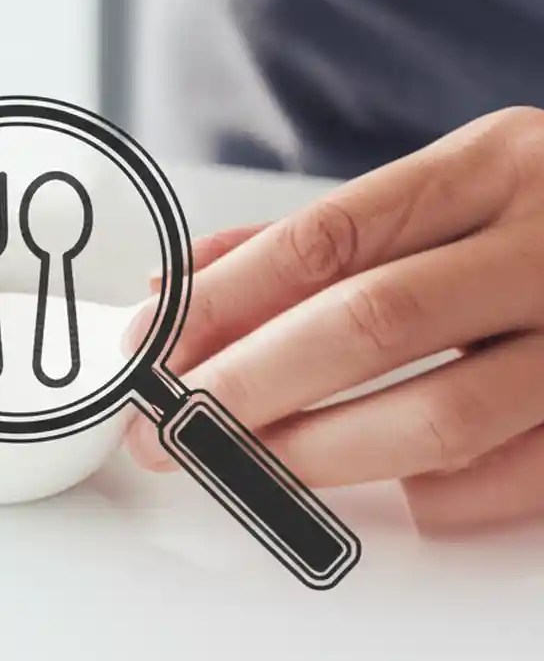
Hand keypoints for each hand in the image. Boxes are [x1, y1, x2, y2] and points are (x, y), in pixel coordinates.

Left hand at [125, 107, 543, 534]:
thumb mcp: (446, 193)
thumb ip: (321, 241)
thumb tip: (179, 288)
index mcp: (493, 166)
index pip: (325, 238)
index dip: (221, 301)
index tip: (151, 347)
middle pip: (369, 324)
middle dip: (246, 387)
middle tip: (171, 429)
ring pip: (440, 416)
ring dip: (318, 454)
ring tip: (241, 466)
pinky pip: (511, 478)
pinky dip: (429, 494)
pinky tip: (385, 483)